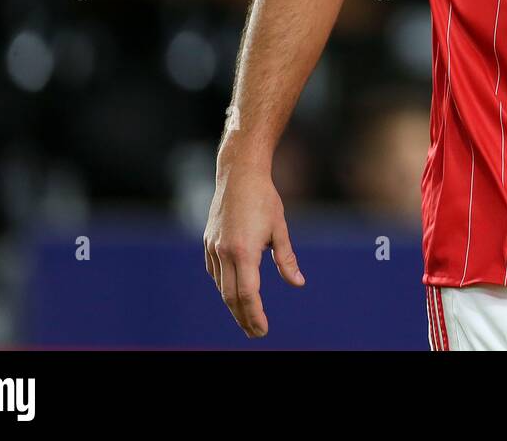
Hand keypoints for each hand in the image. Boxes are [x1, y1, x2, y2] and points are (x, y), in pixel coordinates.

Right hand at [204, 163, 305, 336]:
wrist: (239, 173)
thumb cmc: (264, 198)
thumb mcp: (280, 228)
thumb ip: (286, 259)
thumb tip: (298, 283)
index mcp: (244, 251)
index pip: (248, 294)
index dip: (255, 315)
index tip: (262, 330)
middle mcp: (224, 252)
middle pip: (231, 297)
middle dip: (243, 317)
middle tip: (255, 332)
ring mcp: (213, 247)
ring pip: (221, 286)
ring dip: (233, 304)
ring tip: (246, 317)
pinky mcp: (208, 242)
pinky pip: (215, 272)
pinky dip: (224, 286)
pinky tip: (233, 292)